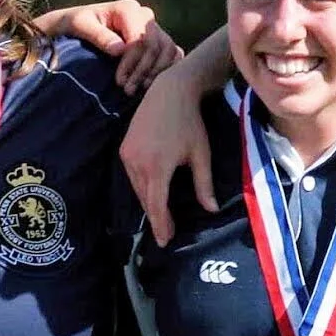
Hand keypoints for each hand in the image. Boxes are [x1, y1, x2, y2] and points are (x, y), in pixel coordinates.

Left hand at [35, 0, 183, 93]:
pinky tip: (151, 84)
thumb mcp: (79, 26)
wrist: (75, 26)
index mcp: (128, 9)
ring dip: (155, 73)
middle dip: (142, 71)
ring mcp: (153, 27)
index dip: (132, 63)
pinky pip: (173, 53)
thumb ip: (98, 36)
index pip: (140, 39)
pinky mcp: (156, 39)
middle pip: (156, 46)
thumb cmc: (73, 25)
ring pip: (168, 50)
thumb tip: (120, 50)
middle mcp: (144, 16)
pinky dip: (166, 69)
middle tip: (127, 91)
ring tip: (137, 90)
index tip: (119, 82)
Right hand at [120, 62, 218, 246]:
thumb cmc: (190, 124)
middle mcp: (137, 164)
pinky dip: (141, 187)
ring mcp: (127, 156)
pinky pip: (131, 176)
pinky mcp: (123, 149)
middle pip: (145, 200)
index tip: (164, 242)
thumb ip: (204, 184)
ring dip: (148, 203)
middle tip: (166, 233)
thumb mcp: (200, 155)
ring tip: (160, 216)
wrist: (168, 93)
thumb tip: (211, 210)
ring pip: (137, 189)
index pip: (157, 205)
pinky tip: (152, 193)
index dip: (161, 225)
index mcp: (158, 167)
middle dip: (156, 217)